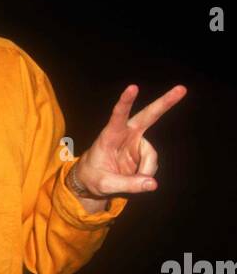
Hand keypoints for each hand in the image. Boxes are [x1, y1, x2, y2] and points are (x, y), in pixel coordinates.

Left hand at [72, 82, 186, 200]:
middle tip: (182, 89)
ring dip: (146, 171)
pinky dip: (146, 176)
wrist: (91, 182)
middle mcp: (126, 134)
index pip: (118, 116)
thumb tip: (153, 184)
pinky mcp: (143, 153)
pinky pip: (151, 166)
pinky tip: (135, 179)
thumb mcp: (104, 185)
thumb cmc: (92, 178)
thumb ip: (127, 185)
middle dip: (165, 103)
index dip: (126, 102)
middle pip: (148, 116)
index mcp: (110, 136)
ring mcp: (136, 143)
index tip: (133, 87)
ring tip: (133, 182)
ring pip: (151, 155)